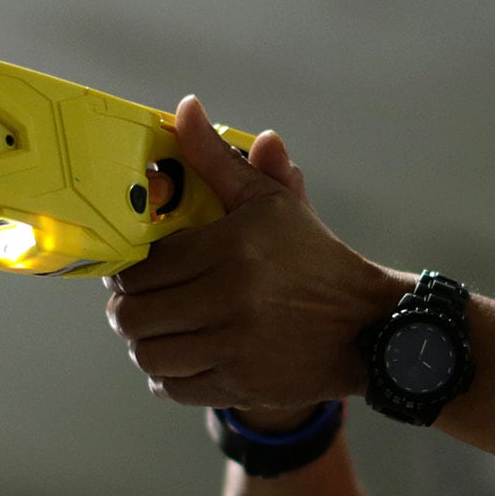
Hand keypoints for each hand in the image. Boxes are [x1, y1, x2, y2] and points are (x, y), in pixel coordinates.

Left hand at [105, 95, 402, 411]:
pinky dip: (167, 377)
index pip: (145, 268)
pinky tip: (179, 357)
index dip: (128, 272)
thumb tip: (185, 108)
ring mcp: (235, 348)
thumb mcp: (270, 201)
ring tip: (157, 331)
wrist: (367, 324)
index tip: (135, 271)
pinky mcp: (241, 385)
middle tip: (138, 303)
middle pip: (135, 315)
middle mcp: (231, 300)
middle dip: (127, 310)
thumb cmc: (312, 257)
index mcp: (232, 249)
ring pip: (149, 356)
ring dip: (144, 345)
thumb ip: (218, 160)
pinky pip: (175, 388)